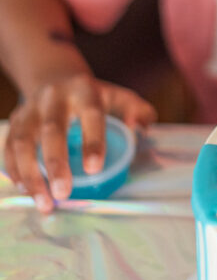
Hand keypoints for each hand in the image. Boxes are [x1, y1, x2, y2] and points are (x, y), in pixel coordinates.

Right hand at [4, 73, 156, 212]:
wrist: (55, 77)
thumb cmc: (92, 97)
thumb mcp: (118, 97)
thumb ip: (136, 111)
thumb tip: (141, 129)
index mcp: (84, 91)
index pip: (90, 115)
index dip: (92, 141)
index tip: (93, 169)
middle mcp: (54, 98)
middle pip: (51, 130)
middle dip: (55, 164)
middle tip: (63, 193)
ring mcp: (30, 109)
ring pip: (23, 142)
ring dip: (31, 175)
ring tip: (44, 203)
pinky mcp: (15, 121)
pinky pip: (9, 148)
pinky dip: (15, 171)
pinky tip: (26, 191)